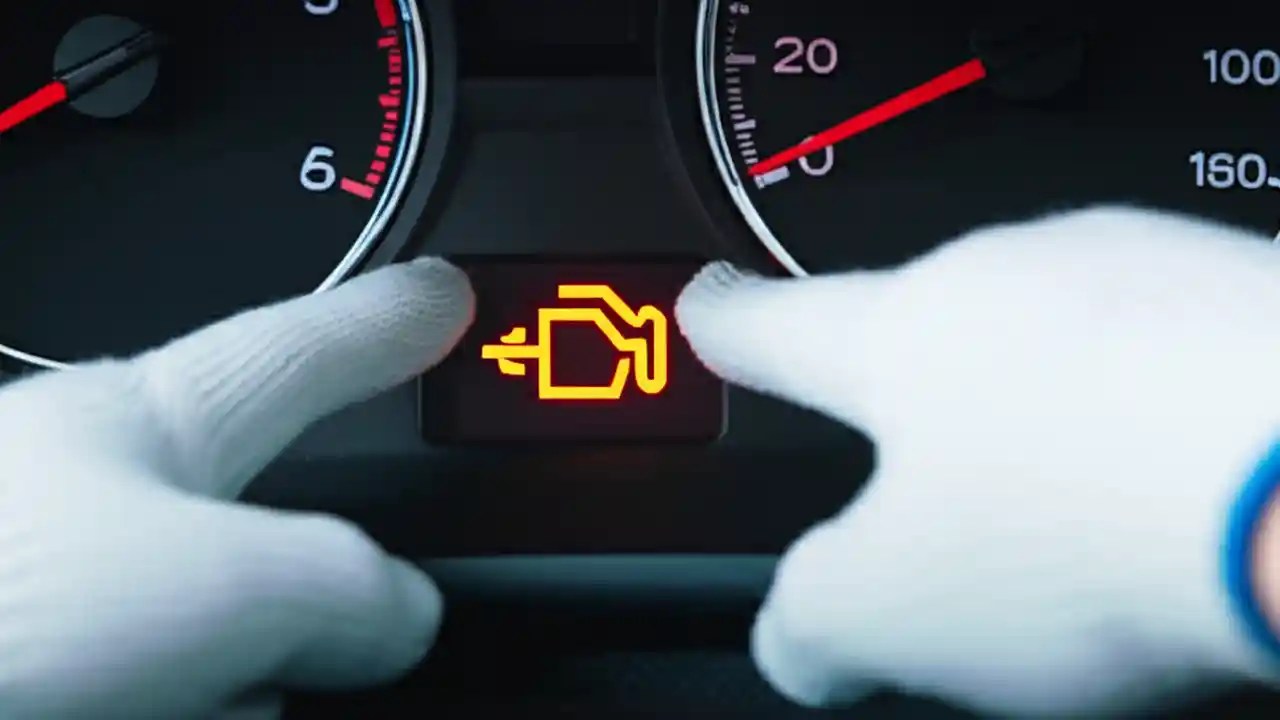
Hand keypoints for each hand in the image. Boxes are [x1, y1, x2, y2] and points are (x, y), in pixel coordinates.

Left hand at [0, 258, 473, 718]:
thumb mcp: (219, 583)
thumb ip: (347, 580)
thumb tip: (399, 612)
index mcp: (144, 422)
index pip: (304, 346)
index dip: (388, 320)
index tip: (440, 294)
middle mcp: (101, 492)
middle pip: (265, 494)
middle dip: (327, 543)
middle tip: (377, 586)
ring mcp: (73, 581)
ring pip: (216, 616)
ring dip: (249, 668)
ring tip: (222, 695)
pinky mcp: (57, 661)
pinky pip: (161, 677)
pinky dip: (197, 700)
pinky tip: (165, 712)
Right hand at [676, 206, 1279, 716]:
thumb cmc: (1101, 521)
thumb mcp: (890, 612)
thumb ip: (811, 618)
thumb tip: (800, 642)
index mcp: (902, 336)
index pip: (779, 326)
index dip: (732, 326)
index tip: (712, 310)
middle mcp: (1017, 276)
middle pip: (937, 343)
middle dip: (931, 415)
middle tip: (956, 512)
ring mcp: (1145, 275)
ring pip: (1069, 355)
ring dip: (1064, 432)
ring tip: (1099, 539)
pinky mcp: (1254, 301)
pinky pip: (1177, 370)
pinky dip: (1166, 437)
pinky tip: (1193, 515)